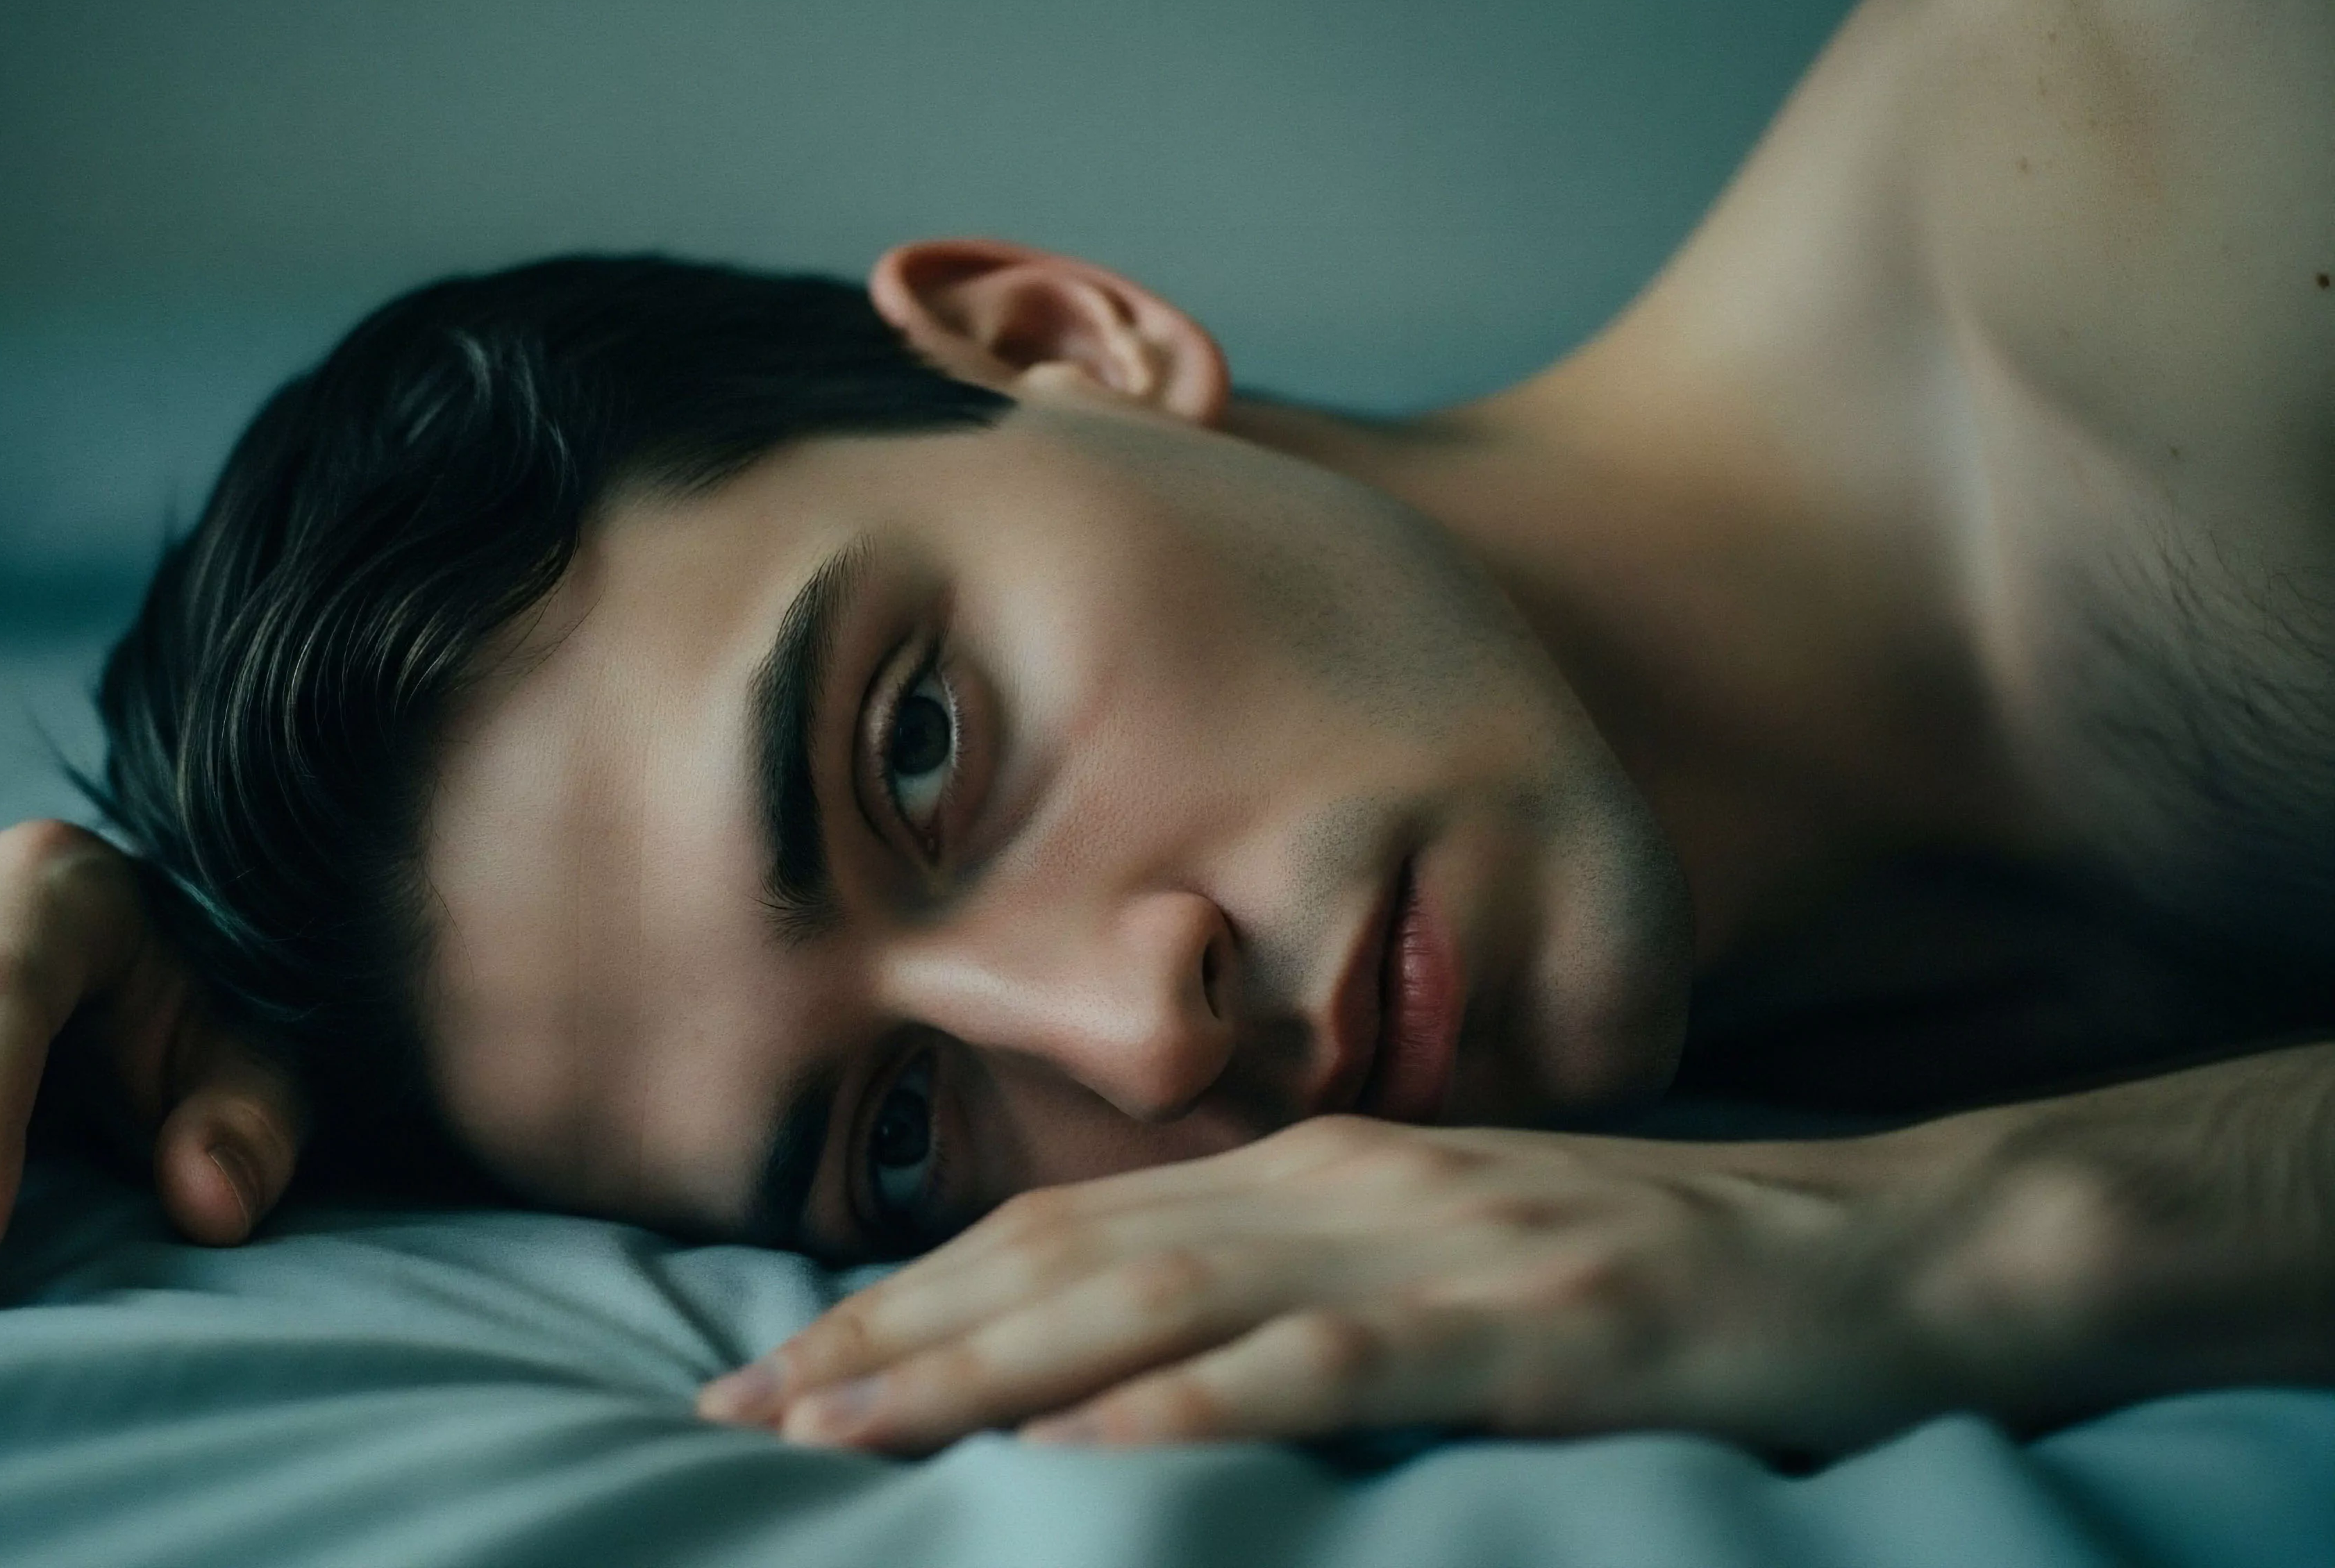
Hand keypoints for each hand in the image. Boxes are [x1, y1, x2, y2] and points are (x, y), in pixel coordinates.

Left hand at [698, 1115, 1942, 1454]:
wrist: (1879, 1247)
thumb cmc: (1648, 1270)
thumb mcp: (1440, 1256)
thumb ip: (1291, 1285)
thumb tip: (1125, 1360)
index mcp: (1308, 1171)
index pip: (1058, 1232)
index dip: (904, 1298)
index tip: (776, 1368)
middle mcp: (1337, 1187)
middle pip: (1064, 1262)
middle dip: (888, 1340)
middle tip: (741, 1409)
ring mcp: (1429, 1249)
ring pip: (1156, 1305)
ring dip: (986, 1374)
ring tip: (846, 1431)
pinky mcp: (1527, 1323)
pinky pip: (1334, 1366)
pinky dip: (1205, 1402)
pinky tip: (1097, 1448)